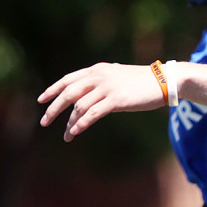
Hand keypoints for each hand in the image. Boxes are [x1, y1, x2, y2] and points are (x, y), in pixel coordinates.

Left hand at [38, 62, 165, 140]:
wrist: (165, 81)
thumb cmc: (144, 81)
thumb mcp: (118, 76)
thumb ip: (102, 82)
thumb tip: (89, 95)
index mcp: (97, 70)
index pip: (68, 79)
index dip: (52, 90)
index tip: (41, 100)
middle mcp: (99, 77)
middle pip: (68, 93)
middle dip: (54, 109)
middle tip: (44, 122)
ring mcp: (107, 88)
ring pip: (79, 107)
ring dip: (69, 123)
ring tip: (66, 136)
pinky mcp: (116, 100)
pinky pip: (93, 114)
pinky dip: (82, 124)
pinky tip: (75, 132)